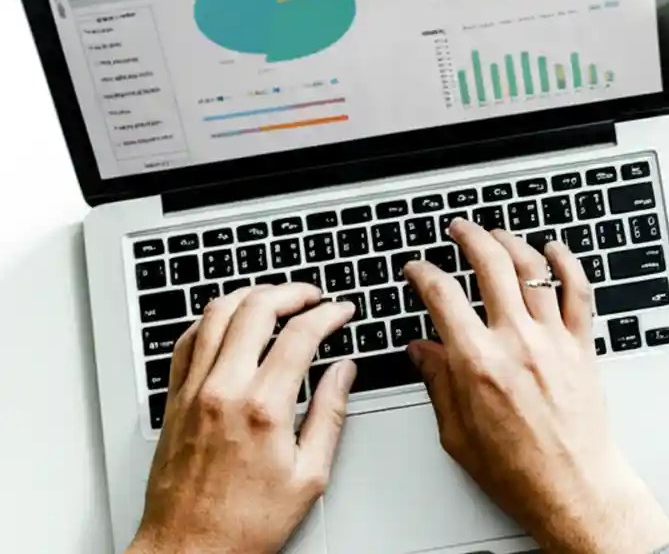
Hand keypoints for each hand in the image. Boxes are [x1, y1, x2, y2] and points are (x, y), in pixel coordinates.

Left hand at [128, 284, 356, 553]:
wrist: (189, 551)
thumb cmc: (245, 525)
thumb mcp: (309, 475)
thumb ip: (330, 414)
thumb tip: (344, 373)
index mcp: (264, 409)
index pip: (300, 335)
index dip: (328, 314)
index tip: (341, 311)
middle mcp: (223, 391)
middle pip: (255, 309)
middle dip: (291, 292)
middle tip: (312, 296)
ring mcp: (193, 392)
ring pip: (215, 314)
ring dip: (250, 296)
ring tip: (274, 298)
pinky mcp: (173, 401)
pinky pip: (186, 341)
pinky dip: (210, 320)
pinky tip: (229, 323)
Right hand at [404, 220, 668, 553]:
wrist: (571, 486)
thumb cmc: (517, 469)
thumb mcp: (457, 434)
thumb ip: (438, 383)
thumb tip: (422, 351)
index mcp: (478, 363)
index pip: (442, 296)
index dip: (423, 273)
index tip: (417, 268)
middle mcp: (516, 343)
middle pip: (490, 265)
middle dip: (468, 237)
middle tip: (458, 229)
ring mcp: (553, 340)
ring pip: (533, 269)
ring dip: (511, 242)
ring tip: (496, 233)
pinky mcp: (581, 346)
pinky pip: (577, 291)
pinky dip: (567, 263)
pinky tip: (555, 250)